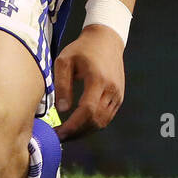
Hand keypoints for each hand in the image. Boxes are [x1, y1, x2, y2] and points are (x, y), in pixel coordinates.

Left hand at [54, 25, 125, 140]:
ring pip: (103, 122)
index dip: (73, 125)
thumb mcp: (65, 60)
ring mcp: (118, 95)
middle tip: (60, 137)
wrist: (106, 40)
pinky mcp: (119, 98)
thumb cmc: (82, 49)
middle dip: (77, 132)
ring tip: (67, 133)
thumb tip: (61, 110)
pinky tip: (79, 125)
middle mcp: (111, 90)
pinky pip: (107, 117)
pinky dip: (93, 124)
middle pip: (96, 120)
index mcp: (98, 80)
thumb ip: (63, 84)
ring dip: (85, 131)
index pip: (88, 110)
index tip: (59, 132)